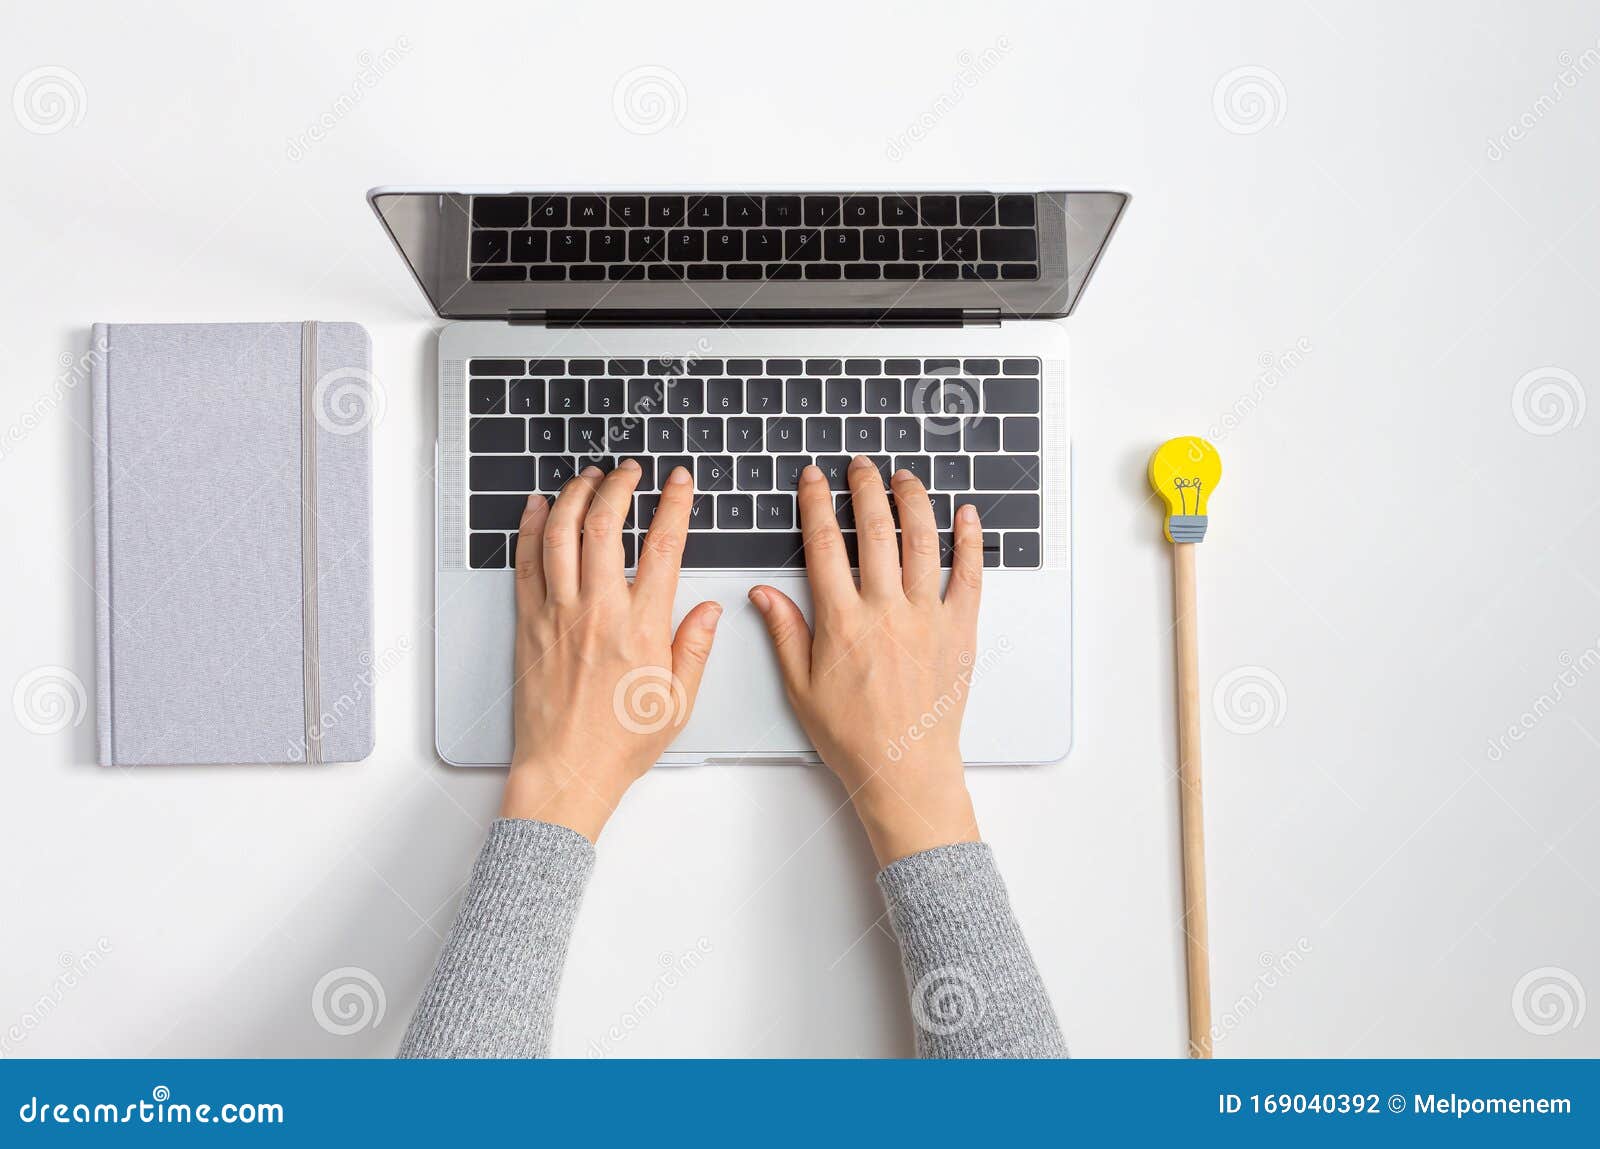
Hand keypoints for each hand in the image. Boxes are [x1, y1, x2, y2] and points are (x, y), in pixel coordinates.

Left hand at [501, 462, 721, 840]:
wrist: (566, 771)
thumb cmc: (619, 743)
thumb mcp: (678, 701)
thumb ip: (695, 648)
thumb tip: (710, 608)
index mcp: (642, 627)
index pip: (663, 547)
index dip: (673, 505)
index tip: (678, 482)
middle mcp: (598, 611)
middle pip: (607, 525)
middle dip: (620, 486)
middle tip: (630, 471)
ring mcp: (558, 614)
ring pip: (563, 534)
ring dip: (577, 496)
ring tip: (589, 477)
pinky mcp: (529, 624)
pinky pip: (526, 563)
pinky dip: (532, 528)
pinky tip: (540, 507)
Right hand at [749, 456, 985, 864]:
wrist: (905, 769)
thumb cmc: (853, 736)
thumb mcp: (801, 687)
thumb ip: (785, 632)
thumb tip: (762, 593)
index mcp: (842, 622)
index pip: (824, 545)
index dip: (816, 504)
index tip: (812, 480)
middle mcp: (886, 611)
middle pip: (875, 531)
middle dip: (865, 489)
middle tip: (859, 466)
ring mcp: (927, 618)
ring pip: (922, 541)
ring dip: (912, 501)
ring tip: (904, 477)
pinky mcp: (959, 630)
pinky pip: (968, 575)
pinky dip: (967, 541)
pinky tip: (965, 514)